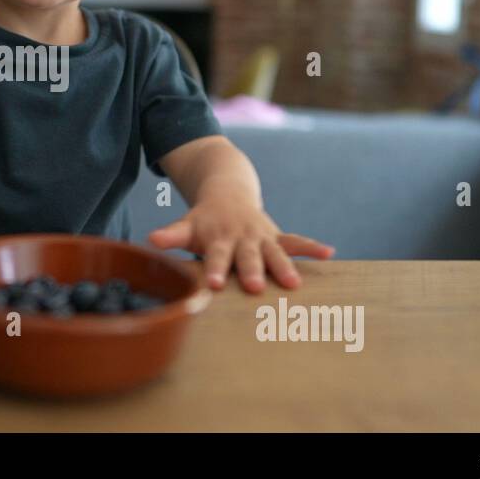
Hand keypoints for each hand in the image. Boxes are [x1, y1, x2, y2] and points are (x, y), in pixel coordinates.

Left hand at [149, 202, 334, 292]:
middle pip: (246, 257)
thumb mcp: (187, 225)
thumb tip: (151, 239)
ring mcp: (261, 237)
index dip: (214, 269)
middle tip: (254, 288)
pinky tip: (329, 253)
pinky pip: (295, 241)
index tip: (213, 284)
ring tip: (294, 283)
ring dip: (284, 266)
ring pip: (274, 252)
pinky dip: (312, 246)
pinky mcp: (277, 236)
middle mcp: (241, 238)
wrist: (227, 190)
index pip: (215, 257)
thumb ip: (172, 234)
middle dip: (251, 271)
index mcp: (218, 239)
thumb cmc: (204, 220)